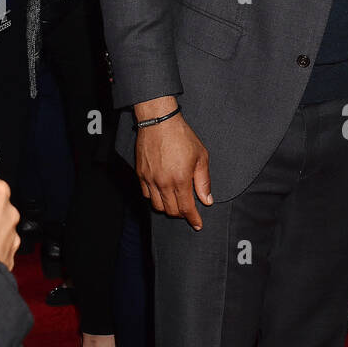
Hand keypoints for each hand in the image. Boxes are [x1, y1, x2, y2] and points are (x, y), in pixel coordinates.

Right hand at [134, 100, 212, 229]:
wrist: (159, 122)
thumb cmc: (182, 136)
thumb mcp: (201, 157)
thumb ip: (203, 181)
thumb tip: (207, 200)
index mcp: (180, 180)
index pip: (186, 208)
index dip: (193, 219)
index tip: (197, 224)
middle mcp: (163, 183)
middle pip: (171, 210)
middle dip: (181, 214)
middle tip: (188, 210)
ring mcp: (150, 179)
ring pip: (157, 206)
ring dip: (167, 208)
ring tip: (175, 202)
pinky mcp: (140, 174)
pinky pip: (146, 195)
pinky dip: (155, 198)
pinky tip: (162, 193)